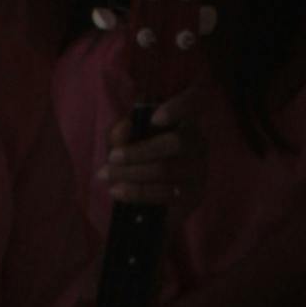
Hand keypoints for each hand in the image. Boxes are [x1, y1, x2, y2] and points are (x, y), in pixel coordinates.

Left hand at [104, 90, 204, 208]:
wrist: (147, 205)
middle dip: (137, 151)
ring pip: (166, 169)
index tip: (154, 118)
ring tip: (107, 175)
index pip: (193, 101)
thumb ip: (121, 133)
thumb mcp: (123, 144)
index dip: (178, 107)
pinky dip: (137, 193)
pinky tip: (117, 191)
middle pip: (174, 142)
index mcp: (185, 120)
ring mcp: (198, 170)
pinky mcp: (193, 196)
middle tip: (111, 157)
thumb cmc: (135, 164)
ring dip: (131, 173)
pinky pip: (164, 194)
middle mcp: (197, 142)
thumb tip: (125, 127)